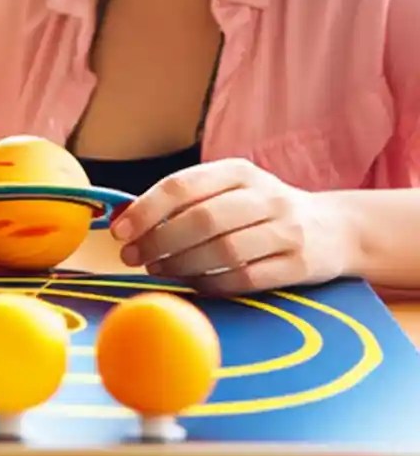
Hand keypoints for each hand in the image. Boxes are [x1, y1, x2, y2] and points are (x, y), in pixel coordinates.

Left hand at [110, 158, 351, 294]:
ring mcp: (287, 230)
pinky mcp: (300, 265)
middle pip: (202, 220)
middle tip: (131, 257)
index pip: (183, 185)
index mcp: (239, 171)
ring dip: (181, 265)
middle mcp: (266, 196)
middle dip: (158, 241)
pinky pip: (246, 279)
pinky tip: (192, 284)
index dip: (146, 209)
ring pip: (223, 251)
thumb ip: (182, 202)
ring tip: (157, 269)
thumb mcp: (228, 191)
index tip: (119, 231)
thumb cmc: (260, 211)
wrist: (335, 228)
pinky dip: (211, 284)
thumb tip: (122, 219)